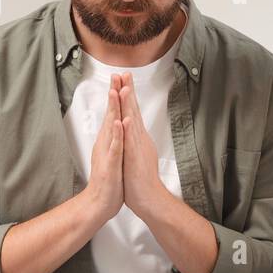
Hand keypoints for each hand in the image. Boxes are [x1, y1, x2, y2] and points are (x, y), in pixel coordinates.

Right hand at [84, 75, 124, 224]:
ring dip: (113, 109)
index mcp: (109, 139)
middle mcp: (106, 142)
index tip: (120, 78)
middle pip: (110, 114)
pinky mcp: (110, 164)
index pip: (114, 113)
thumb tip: (116, 125)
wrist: (100, 202)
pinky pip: (114, 147)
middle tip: (116, 76)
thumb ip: (114, 139)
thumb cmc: (109, 179)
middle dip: (114, 94)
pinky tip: (119, 123)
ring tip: (115, 91)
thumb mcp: (113, 154)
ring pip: (110, 127)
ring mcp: (107, 152)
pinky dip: (116, 135)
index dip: (117, 96)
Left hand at [116, 72, 165, 221]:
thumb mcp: (137, 155)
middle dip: (128, 91)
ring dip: (129, 105)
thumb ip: (136, 141)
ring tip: (124, 88)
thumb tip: (134, 131)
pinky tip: (126, 119)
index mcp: (138, 137)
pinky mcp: (135, 158)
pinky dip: (128, 130)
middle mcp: (140, 139)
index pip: (132, 112)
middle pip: (134, 111)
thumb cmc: (141, 180)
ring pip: (133, 122)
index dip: (128, 95)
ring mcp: (138, 147)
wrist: (148, 198)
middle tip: (124, 73)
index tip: (124, 79)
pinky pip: (130, 142)